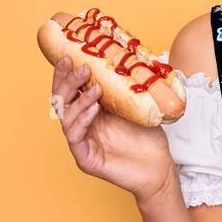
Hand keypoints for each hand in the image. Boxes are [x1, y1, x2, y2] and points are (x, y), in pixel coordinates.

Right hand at [50, 55, 175, 201]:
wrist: (159, 167)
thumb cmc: (147, 137)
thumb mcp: (135, 105)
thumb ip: (122, 86)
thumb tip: (122, 54)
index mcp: (88, 112)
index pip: (69, 90)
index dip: (65, 74)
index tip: (69, 55)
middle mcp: (81, 126)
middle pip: (62, 102)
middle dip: (68, 83)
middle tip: (81, 68)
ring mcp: (81, 143)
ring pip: (66, 118)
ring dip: (78, 100)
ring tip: (96, 89)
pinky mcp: (85, 159)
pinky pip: (75, 137)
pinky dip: (82, 121)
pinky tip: (94, 110)